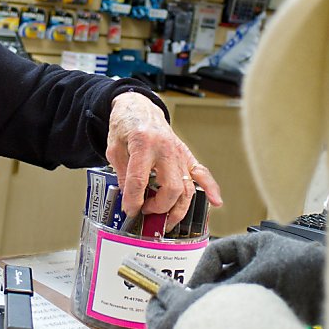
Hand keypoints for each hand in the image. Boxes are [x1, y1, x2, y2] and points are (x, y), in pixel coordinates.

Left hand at [106, 92, 221, 229]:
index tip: (130, 211)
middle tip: (146, 212)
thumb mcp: (114, 148)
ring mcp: (179, 152)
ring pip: (187, 187)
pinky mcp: (186, 155)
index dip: (133, 201)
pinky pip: (201, 174)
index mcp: (143, 143)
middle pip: (171, 188)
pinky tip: (214, 201)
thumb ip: (122, 174)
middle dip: (159, 207)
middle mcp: (165, 148)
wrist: (139, 108)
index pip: (139, 180)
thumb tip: (129, 199)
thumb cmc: (127, 125)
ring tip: (167, 220)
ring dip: (178, 208)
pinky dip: (210, 189)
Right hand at [146, 231, 325, 328]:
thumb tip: (202, 299)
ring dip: (227, 302)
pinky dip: (242, 312)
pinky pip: (251, 303)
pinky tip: (236, 324)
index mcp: (252, 245)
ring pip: (237, 290)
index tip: (191, 289)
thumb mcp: (259, 276)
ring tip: (216, 318)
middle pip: (224, 273)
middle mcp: (258, 259)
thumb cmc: (300, 271)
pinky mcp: (277, 298)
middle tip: (200, 307)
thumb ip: (230, 287)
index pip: (216, 253)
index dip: (201, 269)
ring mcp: (267, 279)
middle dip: (212, 289)